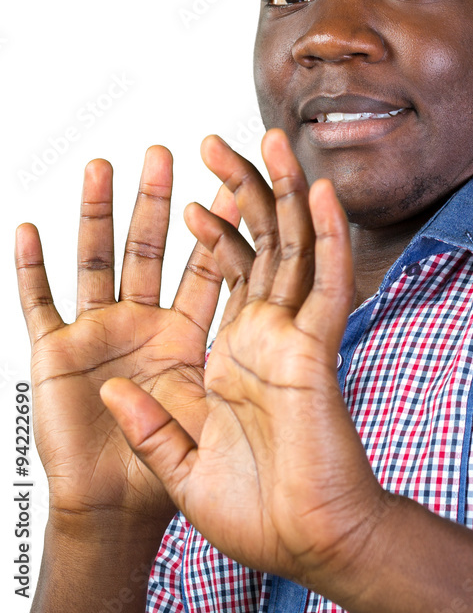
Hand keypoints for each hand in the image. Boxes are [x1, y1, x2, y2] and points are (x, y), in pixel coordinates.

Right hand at [15, 147, 239, 530]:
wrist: (119, 515)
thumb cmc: (173, 462)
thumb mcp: (210, 409)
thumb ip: (228, 370)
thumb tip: (251, 325)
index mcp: (188, 335)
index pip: (211, 268)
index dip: (223, 226)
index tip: (239, 179)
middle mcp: (143, 325)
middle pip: (152, 249)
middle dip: (159, 201)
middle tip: (169, 151)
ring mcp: (98, 335)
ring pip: (97, 261)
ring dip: (98, 215)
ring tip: (104, 166)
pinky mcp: (55, 356)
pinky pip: (39, 305)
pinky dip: (31, 269)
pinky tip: (29, 229)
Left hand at [101, 131, 387, 599]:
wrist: (303, 543)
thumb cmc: (255, 511)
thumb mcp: (179, 464)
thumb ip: (150, 424)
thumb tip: (113, 390)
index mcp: (236, 358)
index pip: (227, 277)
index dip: (214, 233)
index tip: (195, 195)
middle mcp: (267, 338)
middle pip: (260, 246)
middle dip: (244, 191)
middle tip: (222, 142)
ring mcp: (294, 339)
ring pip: (295, 250)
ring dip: (286, 193)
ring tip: (273, 141)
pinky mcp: (317, 351)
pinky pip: (326, 286)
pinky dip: (329, 238)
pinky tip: (321, 195)